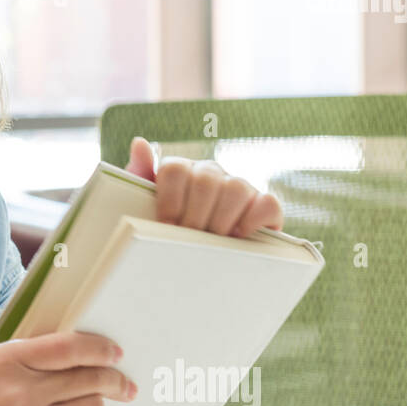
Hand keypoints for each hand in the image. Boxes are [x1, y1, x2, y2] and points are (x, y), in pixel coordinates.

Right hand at [0, 332, 135, 405]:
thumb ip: (24, 352)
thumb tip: (71, 348)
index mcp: (8, 362)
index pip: (70, 348)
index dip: (100, 349)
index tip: (115, 352)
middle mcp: (23, 394)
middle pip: (91, 380)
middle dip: (114, 380)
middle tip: (123, 383)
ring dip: (94, 405)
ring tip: (84, 405)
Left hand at [125, 135, 282, 238]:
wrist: (195, 263)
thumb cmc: (167, 232)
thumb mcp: (146, 207)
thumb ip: (139, 174)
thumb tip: (139, 142)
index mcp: (183, 171)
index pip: (175, 169)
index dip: (170, 199)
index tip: (166, 224)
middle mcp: (212, 173)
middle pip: (205, 179)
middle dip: (195, 215)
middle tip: (189, 236)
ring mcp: (240, 187)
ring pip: (235, 188)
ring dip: (221, 219)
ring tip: (212, 240)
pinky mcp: (264, 206)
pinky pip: (267, 203)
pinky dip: (254, 219)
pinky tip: (239, 235)